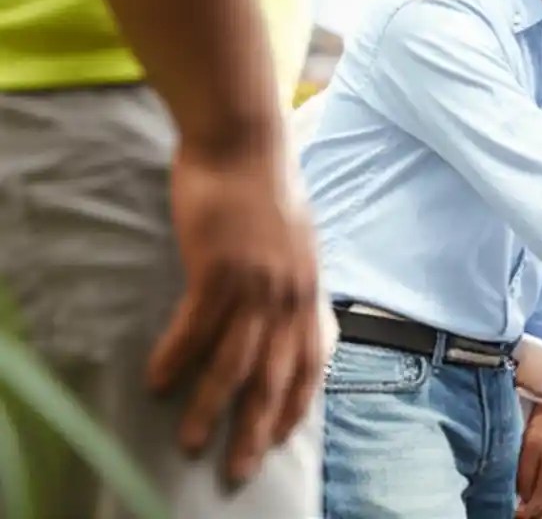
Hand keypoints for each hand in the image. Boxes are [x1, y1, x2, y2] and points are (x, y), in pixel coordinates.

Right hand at [147, 138, 321, 486]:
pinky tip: (158, 381)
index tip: (282, 436)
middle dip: (257, 425)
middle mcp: (289, 293)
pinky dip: (177, 357)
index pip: (313, 360)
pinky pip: (196, 326)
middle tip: (240, 467)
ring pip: (234, 361)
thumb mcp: (300, 245)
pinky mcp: (219, 268)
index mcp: (310, 289)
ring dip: (210, 406)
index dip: (298, 402)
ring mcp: (255, 282)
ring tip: (189, 439)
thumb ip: (301, 287)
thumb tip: (307, 321)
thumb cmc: (267, 192)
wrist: (245, 144)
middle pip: (274, 374)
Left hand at [516, 401, 541, 518]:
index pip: (535, 508)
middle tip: (511, 515)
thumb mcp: (528, 450)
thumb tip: (520, 498)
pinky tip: (534, 512)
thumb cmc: (541, 431)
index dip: (521, 515)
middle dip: (530, 518)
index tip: (507, 513)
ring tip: (521, 514)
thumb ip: (525, 475)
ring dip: (538, 517)